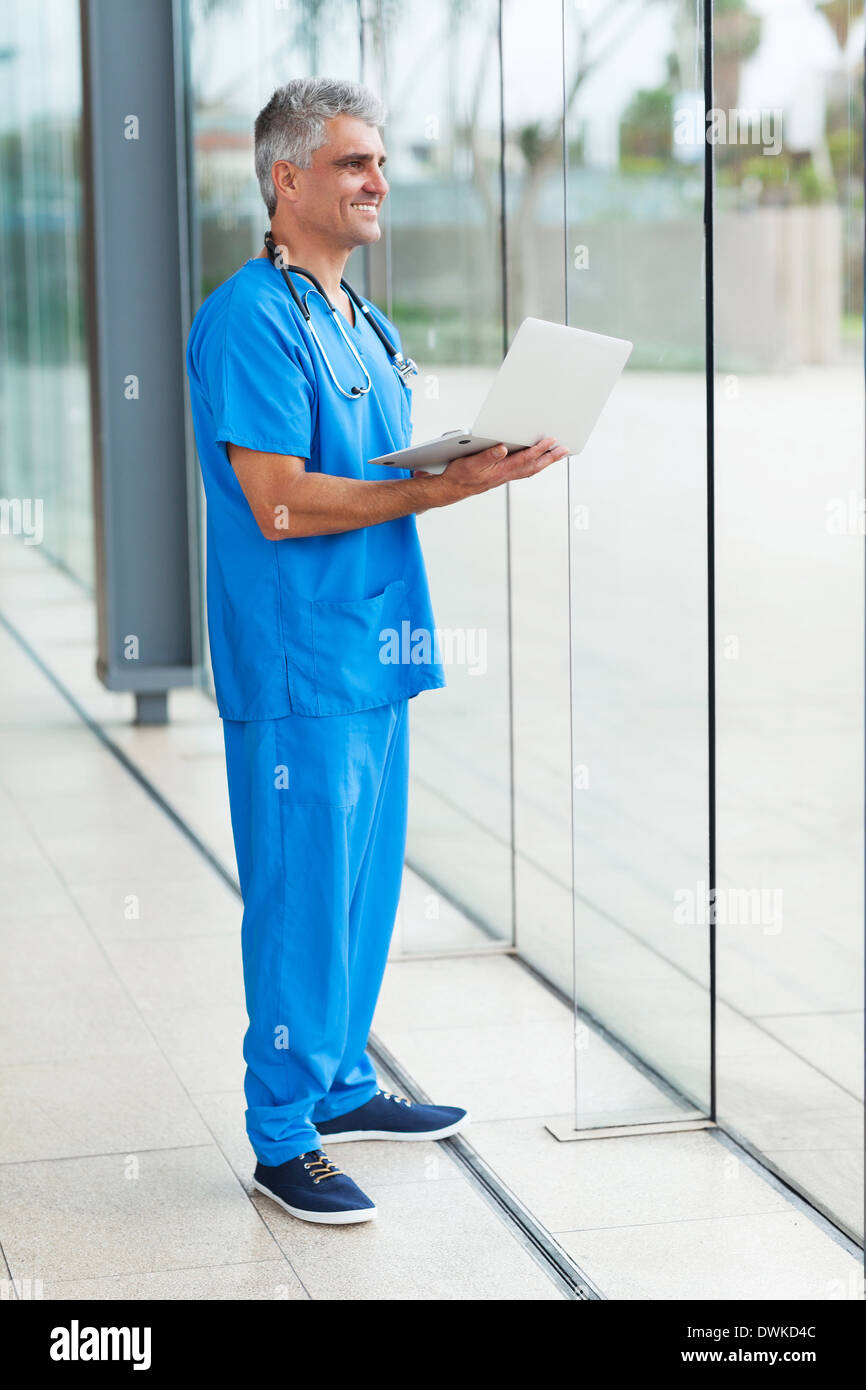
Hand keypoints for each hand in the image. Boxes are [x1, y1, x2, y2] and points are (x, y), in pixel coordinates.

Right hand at [429, 437, 568, 503]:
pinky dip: (535, 464)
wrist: (452, 489)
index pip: (524, 458)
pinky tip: (539, 460)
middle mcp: (506, 475)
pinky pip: (525, 470)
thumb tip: (502, 448)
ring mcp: (505, 476)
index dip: (539, 449)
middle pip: (534, 466)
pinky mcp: (502, 476)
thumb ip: (487, 456)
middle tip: (565, 449)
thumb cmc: (459, 475)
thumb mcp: (470, 463)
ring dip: (546, 461)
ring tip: (558, 453)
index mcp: (500, 470)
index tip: (551, 440)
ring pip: (531, 469)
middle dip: (551, 457)